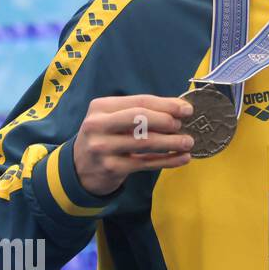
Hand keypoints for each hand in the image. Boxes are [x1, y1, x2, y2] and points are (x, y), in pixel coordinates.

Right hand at [72, 95, 195, 196]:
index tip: (187, 109)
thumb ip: (141, 112)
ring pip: (144, 142)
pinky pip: (146, 163)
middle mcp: (97, 125)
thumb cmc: (105, 137)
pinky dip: (168, 161)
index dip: (166, 105)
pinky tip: (183, 158)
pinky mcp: (111, 168)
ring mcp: (102, 148)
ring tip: (188, 142)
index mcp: (101, 107)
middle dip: (166, 120)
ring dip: (171, 142)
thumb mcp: (114, 119)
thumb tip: (180, 108)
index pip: (139, 101)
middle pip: (139, 118)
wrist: (80, 168)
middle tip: (183, 125)